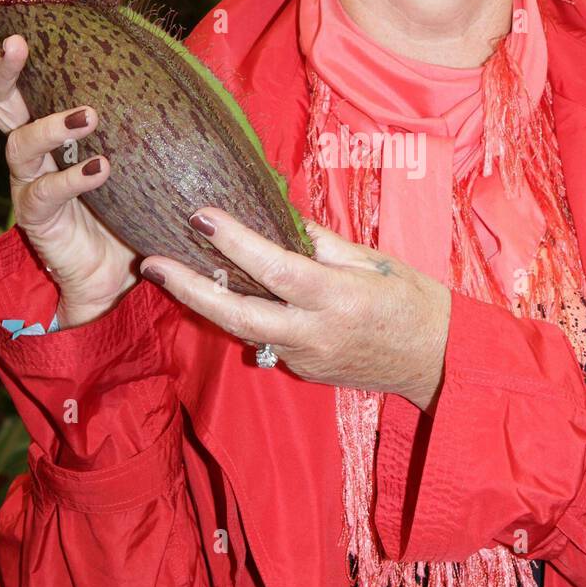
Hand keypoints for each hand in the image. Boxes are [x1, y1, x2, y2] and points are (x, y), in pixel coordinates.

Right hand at [0, 33, 139, 327]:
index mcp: (56, 133)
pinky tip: (100, 168)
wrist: (118, 281)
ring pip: (20, 146)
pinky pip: (45, 194)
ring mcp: (32, 186)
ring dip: (51, 126)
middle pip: (0, 105)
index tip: (22, 24)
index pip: (29, 85)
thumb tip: (201, 78)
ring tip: (87, 115)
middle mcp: (35, 154)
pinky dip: (72, 178)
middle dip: (4, 72)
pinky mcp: (40, 220)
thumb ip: (154, 126)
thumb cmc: (132, 212)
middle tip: (20, 45)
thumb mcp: (144, 163)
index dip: (18, 56)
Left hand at [139, 208, 451, 411]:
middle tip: (150, 263)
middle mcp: (315, 332)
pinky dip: (238, 314)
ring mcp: (305, 357)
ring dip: (203, 302)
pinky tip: (217, 292)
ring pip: (243, 329)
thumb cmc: (411, 301)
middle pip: (239, 314)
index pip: (275, 268)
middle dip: (190, 289)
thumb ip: (322, 244)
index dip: (235, 243)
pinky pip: (263, 338)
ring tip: (168, 273)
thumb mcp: (373, 262)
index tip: (201, 217)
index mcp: (338, 298)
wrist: (435, 360)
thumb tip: (280, 217)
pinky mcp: (302, 370)